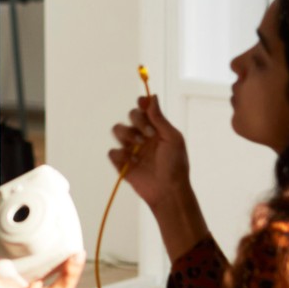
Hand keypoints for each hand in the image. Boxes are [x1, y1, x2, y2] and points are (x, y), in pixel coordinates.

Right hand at [110, 94, 189, 212]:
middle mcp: (142, 135)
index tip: (143, 104)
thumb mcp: (172, 139)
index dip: (142, 104)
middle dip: (138, 122)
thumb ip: (160, 118)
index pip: (144, 109)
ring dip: (127, 134)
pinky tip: (132, 162)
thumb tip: (153, 96)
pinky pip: (112, 152)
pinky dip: (120, 155)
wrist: (168, 190)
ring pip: (117, 129)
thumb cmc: (176, 165)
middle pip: (131, 116)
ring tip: (138, 146)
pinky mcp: (121, 163)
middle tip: (149, 135)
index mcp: (156, 128)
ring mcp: (131, 148)